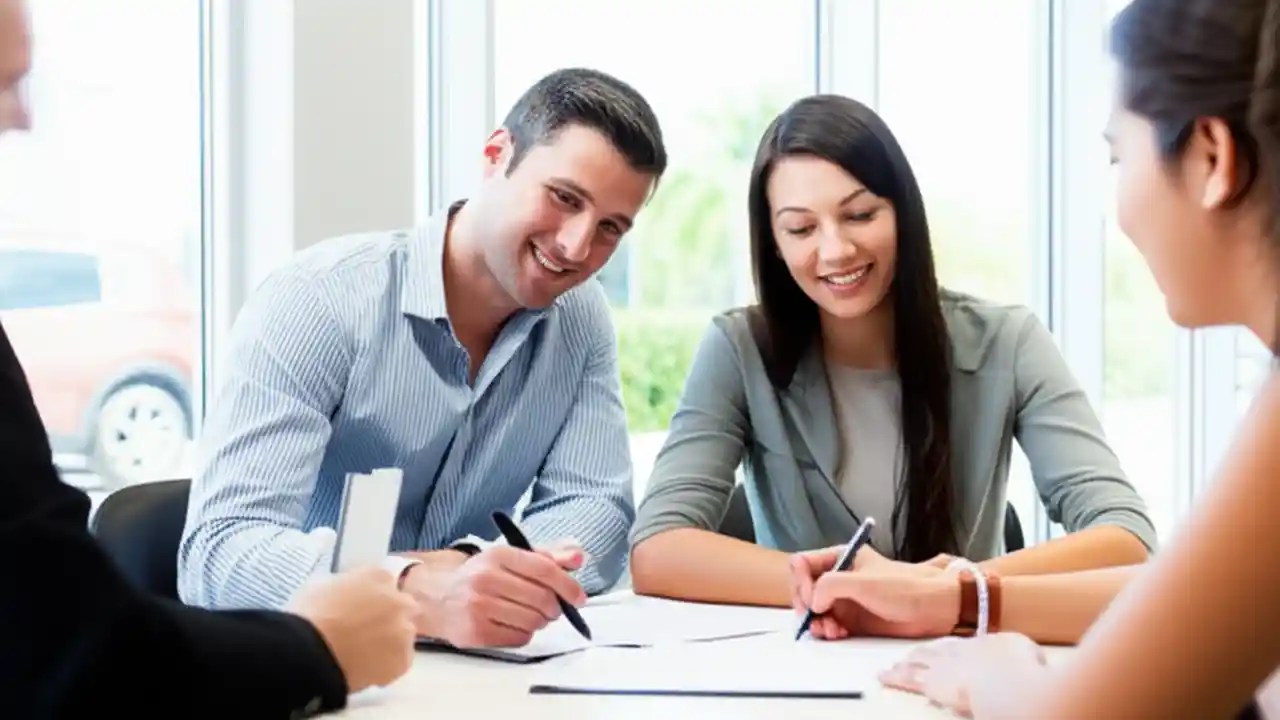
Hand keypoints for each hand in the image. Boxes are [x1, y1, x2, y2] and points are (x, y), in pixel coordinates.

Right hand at [287, 566, 417, 693]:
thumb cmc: (310, 615)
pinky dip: (387, 666)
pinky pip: (399, 662)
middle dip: (388, 617)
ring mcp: (404, 630)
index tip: (360, 610)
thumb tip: (349, 595)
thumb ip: (347, 586)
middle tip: (365, 632)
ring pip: (403, 635)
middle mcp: (398, 600)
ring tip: (362, 655)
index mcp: (378, 576)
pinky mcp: (403, 659)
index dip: (372, 598)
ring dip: (389, 642)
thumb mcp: (324, 585)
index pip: (384, 583)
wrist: (310, 652)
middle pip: (401, 607)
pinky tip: (365, 669)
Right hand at [405, 542, 585, 647]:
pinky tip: (514, 624)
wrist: (437, 597)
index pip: (544, 570)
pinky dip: (525, 634)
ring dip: (540, 622)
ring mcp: (478, 607)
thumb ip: (547, 556)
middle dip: (555, 608)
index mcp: (498, 555)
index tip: (578, 597)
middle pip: (542, 599)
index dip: (567, 585)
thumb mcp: (511, 558)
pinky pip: (519, 639)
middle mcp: (486, 579)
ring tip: (530, 615)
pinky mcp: (475, 632)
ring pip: (533, 621)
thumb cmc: (481, 577)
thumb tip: (578, 557)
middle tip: (552, 609)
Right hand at [804, 570, 960, 639]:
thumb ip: (831, 585)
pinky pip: (827, 625)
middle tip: (815, 617)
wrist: (934, 609)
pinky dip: (826, 631)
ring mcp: (845, 599)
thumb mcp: (864, 581)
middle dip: (806, 604)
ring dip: (816, 621)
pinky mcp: (852, 619)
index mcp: (841, 557)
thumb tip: (813, 602)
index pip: (803, 564)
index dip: (801, 581)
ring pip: (813, 610)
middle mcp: (839, 577)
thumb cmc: (906, 587)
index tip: (812, 598)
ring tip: (830, 630)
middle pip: (804, 588)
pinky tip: (837, 634)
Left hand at [878, 633, 1047, 716]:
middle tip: (910, 655)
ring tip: (892, 666)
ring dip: (905, 663)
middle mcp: (961, 651)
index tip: (944, 652)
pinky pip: (908, 679)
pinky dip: (894, 677)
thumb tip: (1029, 659)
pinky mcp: (933, 683)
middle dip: (923, 654)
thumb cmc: (1026, 672)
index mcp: (984, 644)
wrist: (1013, 684)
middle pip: (937, 651)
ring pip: (919, 662)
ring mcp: (945, 665)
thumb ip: (1022, 653)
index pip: (962, 648)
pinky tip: (884, 676)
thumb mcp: (1029, 654)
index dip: (950, 650)